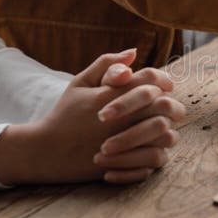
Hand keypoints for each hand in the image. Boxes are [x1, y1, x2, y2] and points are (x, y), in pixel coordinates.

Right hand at [0, 50, 186, 185]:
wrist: (45, 152)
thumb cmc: (65, 114)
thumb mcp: (80, 83)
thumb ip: (106, 64)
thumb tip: (134, 53)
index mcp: (112, 95)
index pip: (152, 79)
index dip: (163, 80)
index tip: (165, 86)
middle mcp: (120, 118)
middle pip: (166, 106)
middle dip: (172, 105)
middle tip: (170, 109)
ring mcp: (123, 143)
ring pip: (166, 134)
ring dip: (168, 130)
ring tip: (162, 129)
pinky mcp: (123, 165)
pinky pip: (156, 159)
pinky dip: (159, 152)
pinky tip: (152, 147)